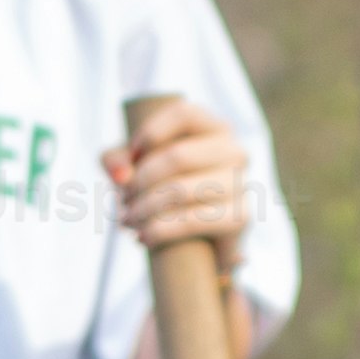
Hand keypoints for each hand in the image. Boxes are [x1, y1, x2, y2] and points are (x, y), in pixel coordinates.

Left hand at [109, 108, 259, 358]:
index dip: (150, 135)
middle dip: (140, 181)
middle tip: (123, 200)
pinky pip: (194, 221)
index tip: (128, 161)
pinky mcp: (239, 218)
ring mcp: (241, 185)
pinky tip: (143, 237)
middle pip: (177, 155)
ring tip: (127, 221)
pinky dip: (161, 230)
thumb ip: (118, 160)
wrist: (197, 244)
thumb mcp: (135, 169)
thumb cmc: (164, 193)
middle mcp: (234, 151)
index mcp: (214, 128)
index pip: (184, 113)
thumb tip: (121, 174)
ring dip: (144, 208)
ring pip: (181, 190)